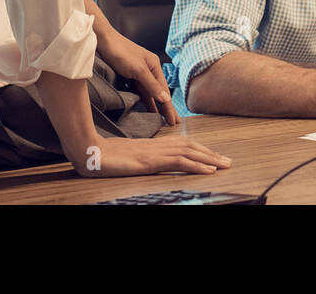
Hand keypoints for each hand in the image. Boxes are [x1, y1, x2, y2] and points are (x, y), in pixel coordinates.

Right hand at [76, 135, 232, 177]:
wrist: (88, 151)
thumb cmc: (101, 156)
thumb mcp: (123, 159)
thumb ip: (136, 158)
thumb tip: (144, 162)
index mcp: (151, 145)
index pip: (181, 145)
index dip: (199, 150)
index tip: (213, 156)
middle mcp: (156, 146)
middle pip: (189, 147)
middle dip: (210, 154)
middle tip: (227, 161)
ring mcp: (153, 152)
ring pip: (189, 153)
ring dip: (209, 159)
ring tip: (224, 165)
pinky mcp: (150, 161)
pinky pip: (178, 163)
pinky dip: (196, 165)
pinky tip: (208, 170)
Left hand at [95, 26, 177, 125]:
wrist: (103, 41)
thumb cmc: (121, 52)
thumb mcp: (138, 70)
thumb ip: (152, 85)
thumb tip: (165, 99)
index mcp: (154, 66)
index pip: (164, 91)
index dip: (169, 107)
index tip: (174, 121)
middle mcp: (149, 69)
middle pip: (159, 92)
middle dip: (166, 107)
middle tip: (173, 123)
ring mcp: (139, 72)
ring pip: (150, 92)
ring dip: (156, 105)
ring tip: (162, 119)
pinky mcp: (129, 75)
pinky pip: (140, 91)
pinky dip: (145, 100)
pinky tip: (147, 107)